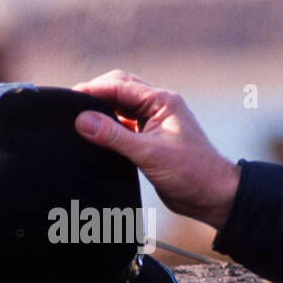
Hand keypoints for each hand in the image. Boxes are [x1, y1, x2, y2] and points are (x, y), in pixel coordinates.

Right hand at [72, 70, 240, 229]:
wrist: (213, 196)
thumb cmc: (193, 173)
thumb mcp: (148, 153)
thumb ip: (113, 136)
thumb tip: (82, 120)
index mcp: (162, 101)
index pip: (119, 86)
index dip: (92, 89)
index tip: (69, 98)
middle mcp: (158, 107)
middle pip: (119, 90)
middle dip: (95, 94)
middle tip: (70, 106)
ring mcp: (155, 122)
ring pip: (121, 107)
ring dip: (102, 111)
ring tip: (79, 120)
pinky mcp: (151, 139)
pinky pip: (125, 125)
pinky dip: (109, 127)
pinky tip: (96, 136)